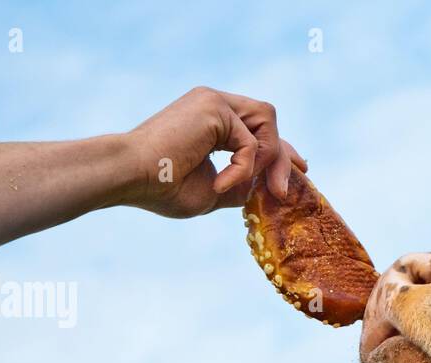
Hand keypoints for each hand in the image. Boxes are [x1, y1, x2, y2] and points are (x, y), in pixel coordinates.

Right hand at [121, 87, 306, 218]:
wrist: (130, 176)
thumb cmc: (161, 187)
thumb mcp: (212, 191)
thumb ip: (240, 183)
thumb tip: (265, 187)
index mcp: (210, 119)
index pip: (256, 126)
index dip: (280, 147)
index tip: (300, 167)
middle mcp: (213, 104)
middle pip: (267, 118)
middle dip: (281, 154)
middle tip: (282, 192)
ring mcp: (213, 101)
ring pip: (266, 122)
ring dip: (265, 159)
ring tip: (245, 185)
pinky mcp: (213, 107)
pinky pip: (250, 143)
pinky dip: (242, 169)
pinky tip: (221, 184)